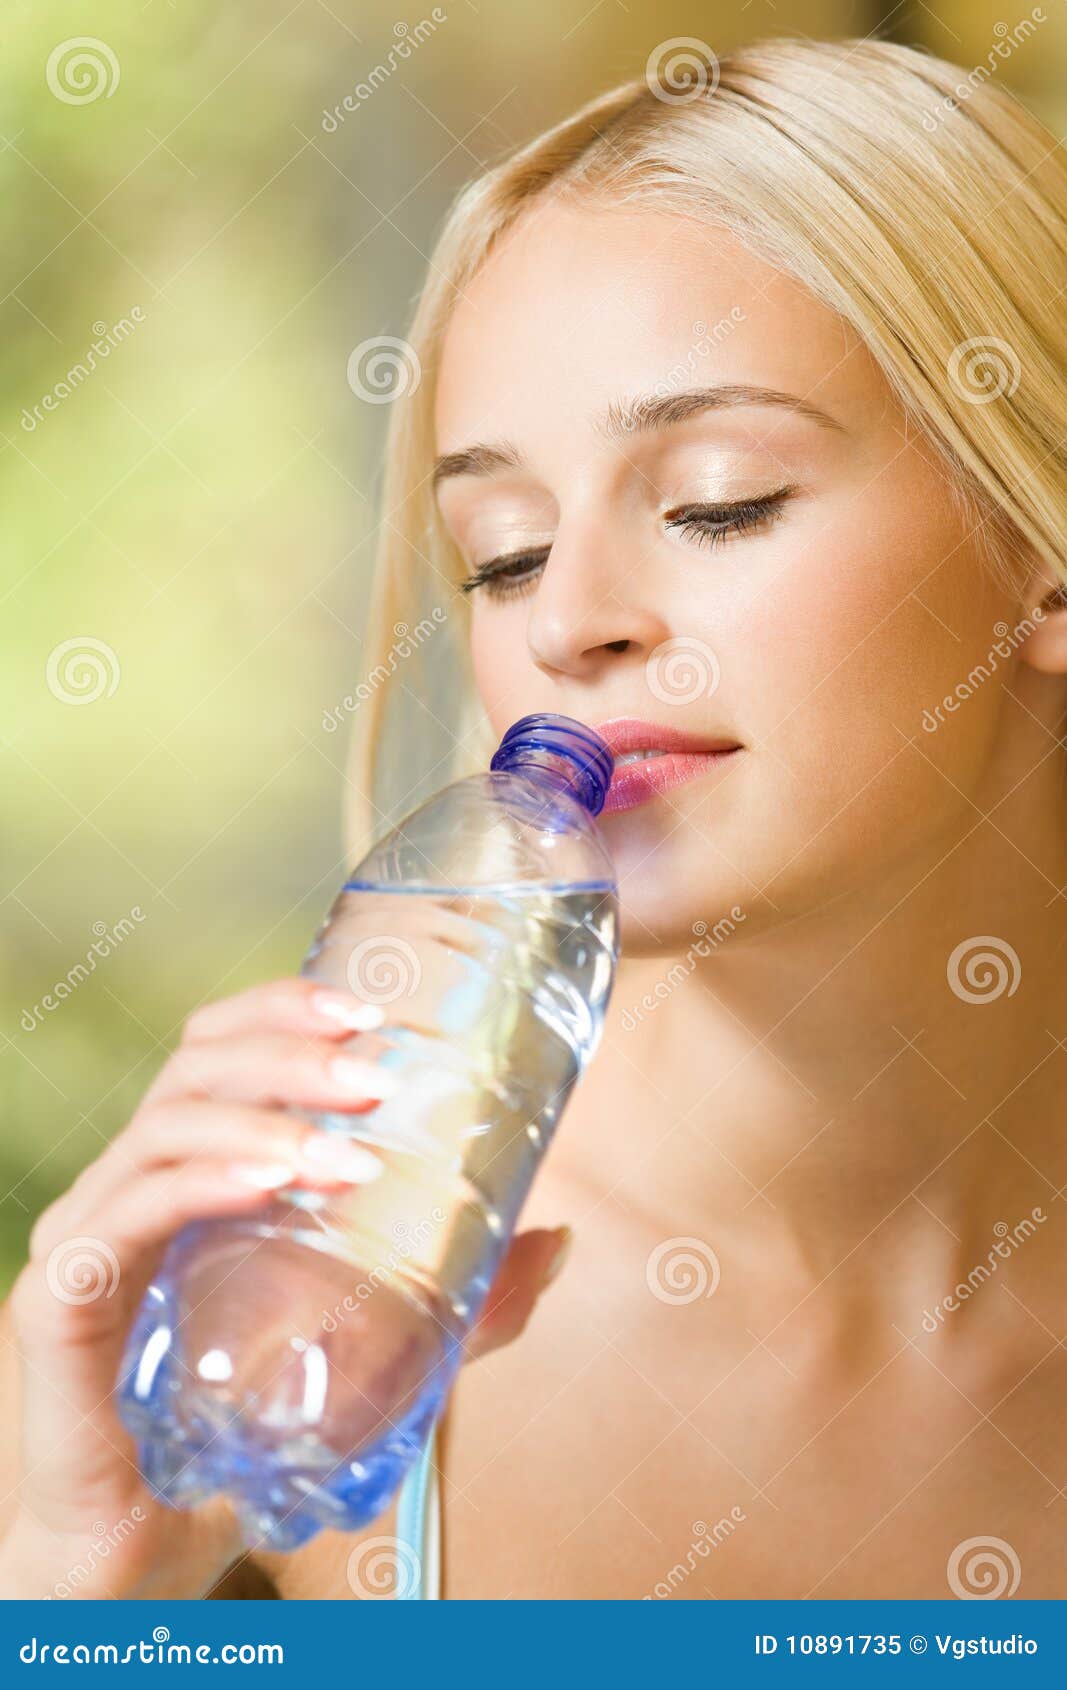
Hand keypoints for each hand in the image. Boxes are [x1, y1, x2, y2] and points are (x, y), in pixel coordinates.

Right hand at [0, 977, 570, 1597]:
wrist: (133, 1570)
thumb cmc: (236, 1444)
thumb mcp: (372, 1359)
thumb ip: (458, 1306)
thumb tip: (555, 1239)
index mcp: (185, 1177)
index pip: (213, 1050)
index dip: (279, 1009)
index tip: (370, 1011)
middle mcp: (125, 1191)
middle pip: (191, 1070)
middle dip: (288, 1053)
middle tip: (377, 1079)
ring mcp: (85, 1244)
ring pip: (160, 1132)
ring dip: (261, 1126)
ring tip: (346, 1155)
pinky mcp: (56, 1308)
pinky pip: (118, 1221)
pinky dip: (195, 1186)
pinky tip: (264, 1188)